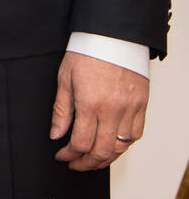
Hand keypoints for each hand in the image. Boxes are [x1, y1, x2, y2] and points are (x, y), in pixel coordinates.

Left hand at [50, 50, 148, 169]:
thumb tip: (56, 135)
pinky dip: (124, 145)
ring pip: (120, 147)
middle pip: (101, 151)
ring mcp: (130, 108)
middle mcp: (112, 109)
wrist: (112, 34)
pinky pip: (136, 134)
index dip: (69, 155)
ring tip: (92, 160)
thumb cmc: (87, 51)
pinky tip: (113, 145)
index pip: (80, 143)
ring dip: (105, 159)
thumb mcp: (65, 78)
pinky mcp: (142, 104)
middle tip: (75, 164)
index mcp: (90, 103)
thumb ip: (61, 110)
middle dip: (86, 163)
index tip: (62, 155)